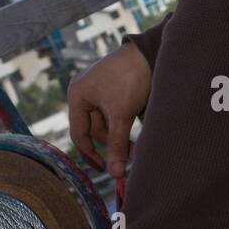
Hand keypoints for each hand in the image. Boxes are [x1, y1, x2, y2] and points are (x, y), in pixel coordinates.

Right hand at [67, 41, 150, 178]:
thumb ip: (117, 145)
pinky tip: (134, 133)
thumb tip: (115, 174)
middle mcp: (83, 92)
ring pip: (106, 123)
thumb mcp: (122, 115)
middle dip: (112, 144)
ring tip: (136, 148)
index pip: (79, 134)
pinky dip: (123, 125)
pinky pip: (113, 114)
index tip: (106, 169)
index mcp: (77, 95)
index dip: (91, 154)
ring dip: (120, 136)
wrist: (151, 53)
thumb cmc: (130, 79)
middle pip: (94, 129)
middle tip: (131, 157)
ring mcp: (97, 90)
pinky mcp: (111, 90)